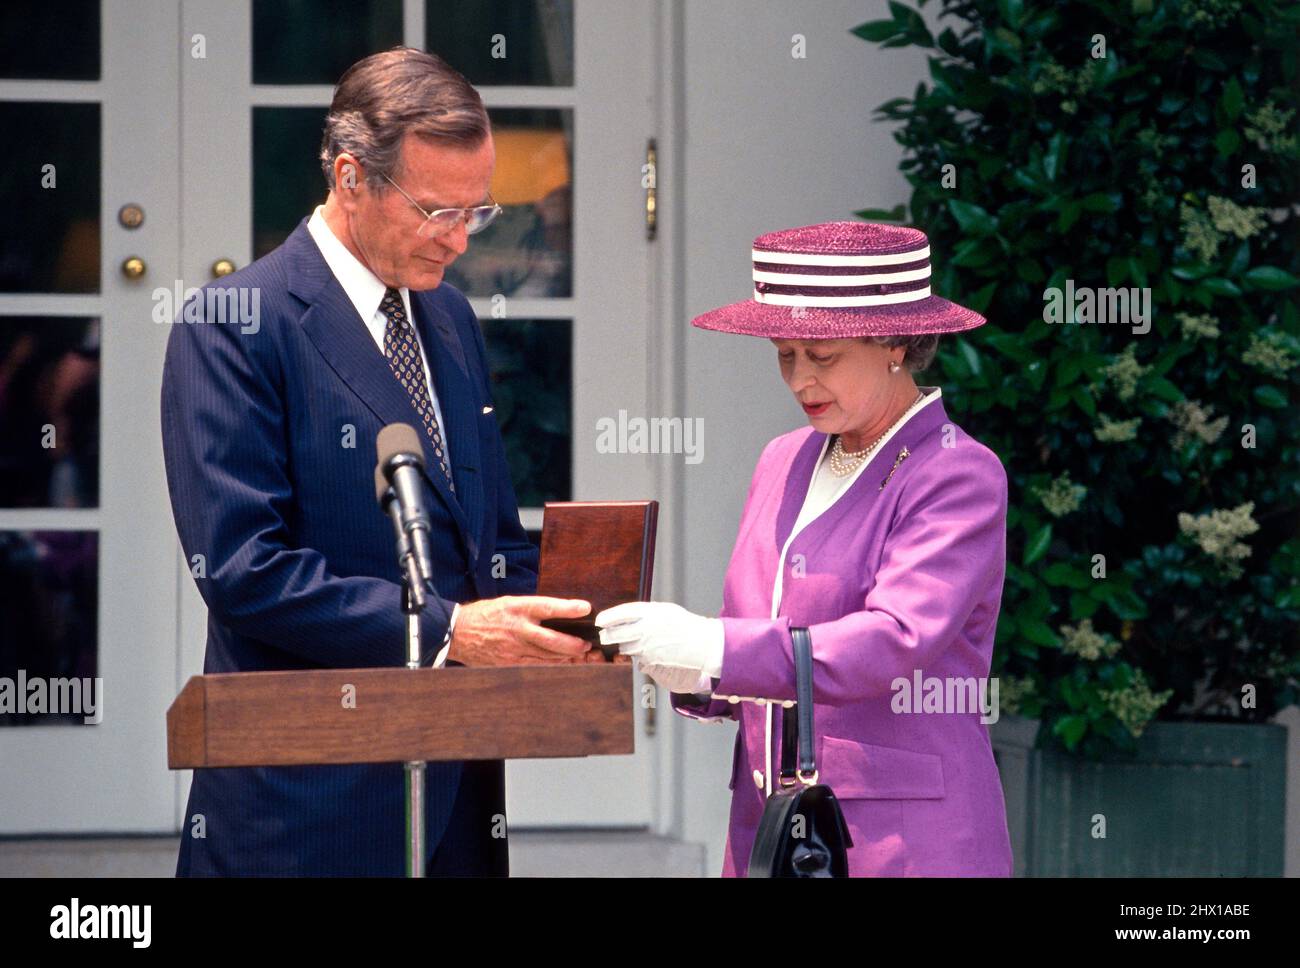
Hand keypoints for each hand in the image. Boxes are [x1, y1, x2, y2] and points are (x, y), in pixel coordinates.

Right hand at [448, 595, 593, 666]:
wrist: (457, 632)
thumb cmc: (485, 615)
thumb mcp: (508, 602)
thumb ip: (531, 609)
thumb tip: (558, 613)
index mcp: (516, 608)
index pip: (547, 607)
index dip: (568, 608)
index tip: (586, 608)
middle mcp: (516, 628)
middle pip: (552, 639)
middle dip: (574, 644)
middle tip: (586, 643)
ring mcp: (513, 648)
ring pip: (547, 656)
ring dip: (566, 655)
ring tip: (577, 652)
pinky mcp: (508, 663)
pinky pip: (535, 665)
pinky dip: (550, 664)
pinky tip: (560, 661)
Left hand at [594, 602, 723, 692]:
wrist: (702, 644)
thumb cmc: (685, 625)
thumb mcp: (665, 610)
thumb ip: (646, 612)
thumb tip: (626, 616)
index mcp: (650, 612)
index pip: (621, 613)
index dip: (607, 617)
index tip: (599, 621)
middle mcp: (645, 628)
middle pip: (616, 633)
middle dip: (607, 636)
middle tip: (604, 635)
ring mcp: (647, 645)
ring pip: (624, 647)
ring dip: (624, 646)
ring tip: (633, 642)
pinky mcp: (651, 659)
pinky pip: (637, 658)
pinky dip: (638, 655)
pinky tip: (647, 651)